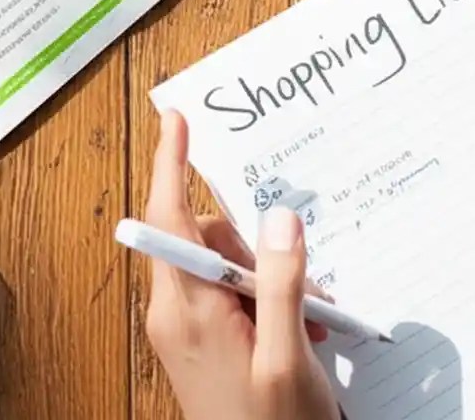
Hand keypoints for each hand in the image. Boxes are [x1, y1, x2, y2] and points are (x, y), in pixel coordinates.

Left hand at [142, 111, 338, 419]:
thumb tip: (279, 216)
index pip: (168, 216)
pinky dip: (264, 302)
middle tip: (301, 287)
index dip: (169, 162)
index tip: (175, 117)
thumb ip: (281, 283)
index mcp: (186, 311)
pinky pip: (228, 296)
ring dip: (270, 279)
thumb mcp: (286, 356)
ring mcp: (184, 328)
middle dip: (257, 247)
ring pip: (224, 266)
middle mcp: (175, 312)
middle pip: (207, 238)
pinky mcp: (199, 342)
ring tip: (306, 323)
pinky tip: (296, 333)